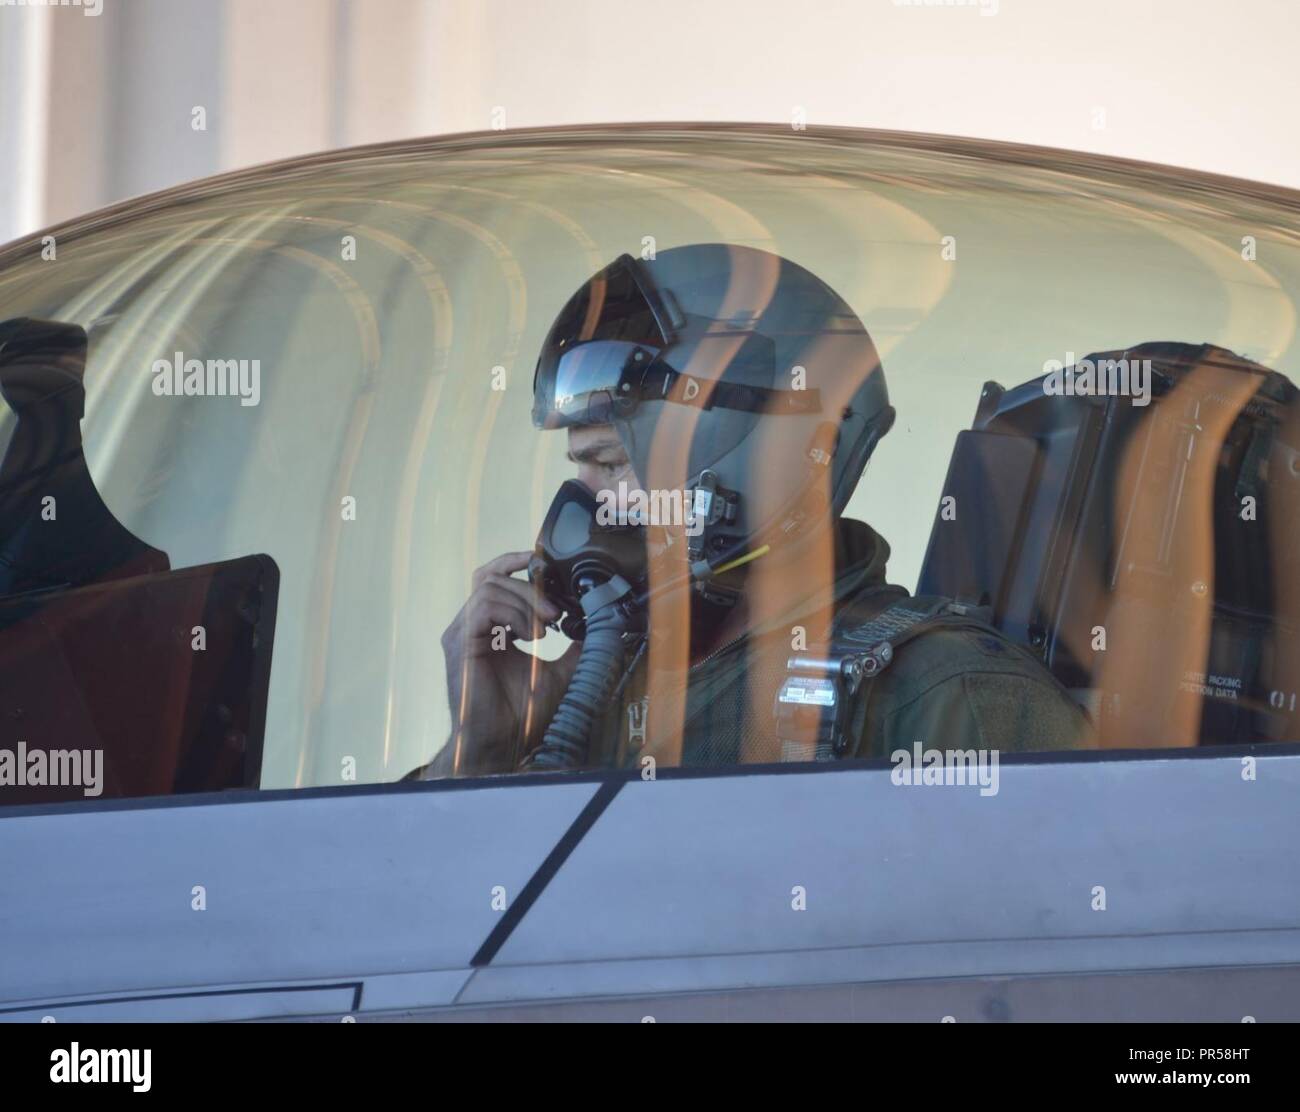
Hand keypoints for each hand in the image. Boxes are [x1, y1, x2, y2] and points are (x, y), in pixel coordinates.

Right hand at [435, 551, 579, 775]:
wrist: (501, 743)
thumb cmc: (520, 714)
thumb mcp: (559, 672)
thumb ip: (574, 648)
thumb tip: (597, 627)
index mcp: (490, 627)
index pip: (494, 578)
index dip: (516, 562)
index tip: (542, 562)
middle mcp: (471, 626)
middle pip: (493, 577)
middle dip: (531, 588)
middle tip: (556, 613)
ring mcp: (462, 633)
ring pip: (489, 588)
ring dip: (524, 603)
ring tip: (544, 630)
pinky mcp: (458, 643)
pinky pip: (483, 608)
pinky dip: (512, 615)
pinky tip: (529, 637)